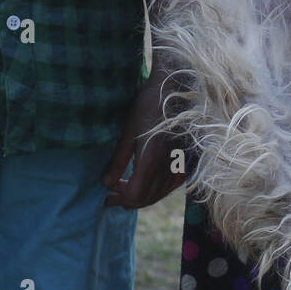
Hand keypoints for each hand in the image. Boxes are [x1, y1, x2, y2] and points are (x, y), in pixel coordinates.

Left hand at [103, 73, 185, 208]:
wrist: (175, 89)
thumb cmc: (148, 105)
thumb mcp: (128, 131)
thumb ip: (118, 160)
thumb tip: (106, 183)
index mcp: (152, 160)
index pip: (135, 194)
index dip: (120, 196)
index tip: (108, 191)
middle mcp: (168, 166)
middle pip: (147, 197)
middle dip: (127, 200)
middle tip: (111, 198)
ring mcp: (178, 163)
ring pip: (159, 193)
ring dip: (141, 197)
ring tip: (125, 193)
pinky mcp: (184, 159)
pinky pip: (170, 185)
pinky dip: (156, 191)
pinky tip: (147, 185)